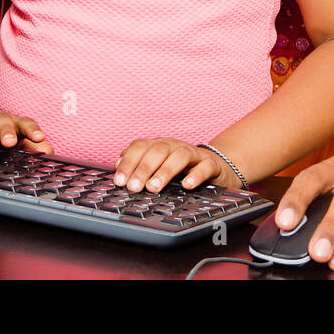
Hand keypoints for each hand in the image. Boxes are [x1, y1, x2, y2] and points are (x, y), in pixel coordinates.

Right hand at [0, 106, 52, 153]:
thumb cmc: (10, 131)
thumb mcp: (23, 138)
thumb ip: (35, 146)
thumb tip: (50, 153)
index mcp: (19, 124)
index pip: (27, 125)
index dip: (33, 131)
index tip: (39, 138)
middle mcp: (4, 121)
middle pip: (7, 122)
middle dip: (8, 131)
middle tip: (9, 142)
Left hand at [113, 138, 231, 193]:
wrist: (216, 167)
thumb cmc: (181, 169)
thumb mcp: (158, 166)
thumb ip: (138, 165)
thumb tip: (117, 166)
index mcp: (159, 145)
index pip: (141, 147)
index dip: (129, 162)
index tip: (120, 181)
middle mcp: (175, 146)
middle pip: (158, 151)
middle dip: (143, 168)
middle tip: (134, 187)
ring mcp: (194, 154)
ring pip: (180, 156)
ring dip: (165, 171)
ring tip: (154, 187)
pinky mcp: (211, 164)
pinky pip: (205, 166)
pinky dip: (196, 174)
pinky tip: (187, 185)